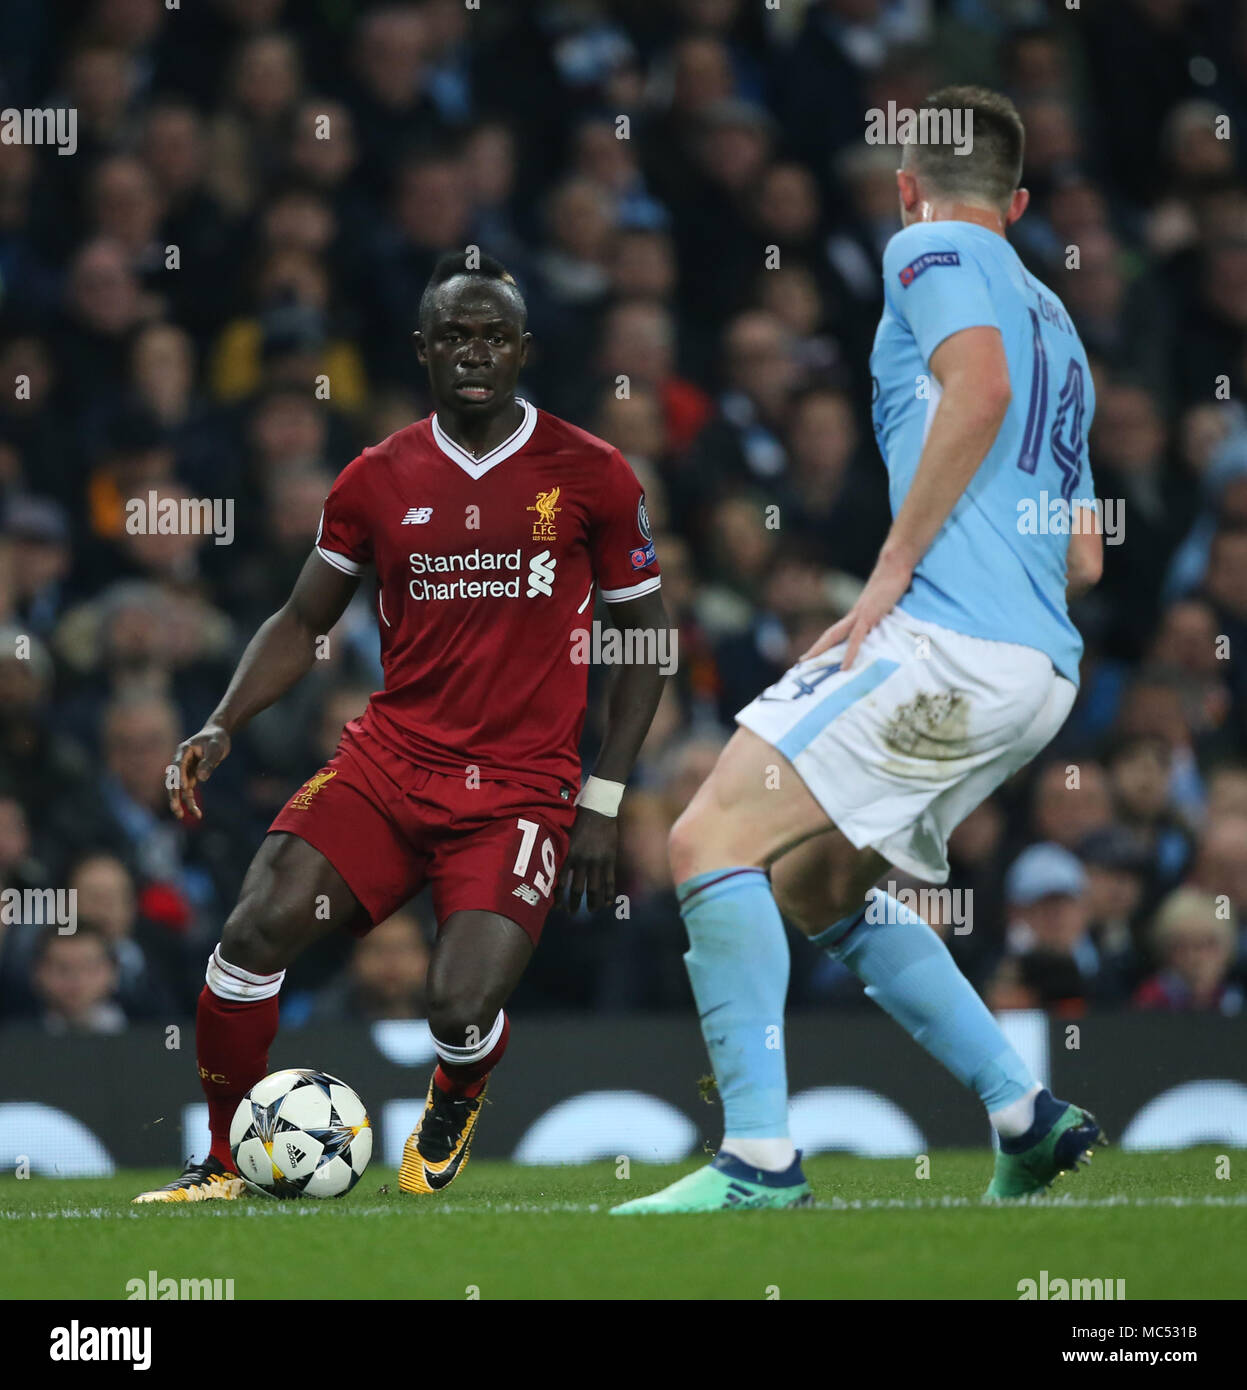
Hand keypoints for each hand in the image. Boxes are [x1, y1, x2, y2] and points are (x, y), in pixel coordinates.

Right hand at [168, 723, 230, 820]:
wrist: (217, 735)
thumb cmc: (216, 739)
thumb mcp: (216, 748)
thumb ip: (208, 762)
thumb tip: (201, 779)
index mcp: (184, 750)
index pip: (178, 765)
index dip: (180, 776)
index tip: (184, 787)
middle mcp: (180, 761)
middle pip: (173, 780)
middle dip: (174, 794)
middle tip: (175, 808)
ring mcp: (184, 770)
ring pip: (179, 788)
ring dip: (180, 802)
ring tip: (181, 816)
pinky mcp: (191, 776)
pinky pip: (188, 791)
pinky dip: (190, 801)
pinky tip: (196, 814)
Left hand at [559, 807, 616, 913]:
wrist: (599, 808)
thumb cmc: (579, 819)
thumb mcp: (566, 835)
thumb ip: (562, 852)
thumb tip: (551, 866)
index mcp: (569, 855)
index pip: (561, 882)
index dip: (559, 897)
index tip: (557, 908)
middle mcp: (582, 861)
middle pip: (577, 889)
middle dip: (574, 904)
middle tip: (572, 913)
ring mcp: (597, 861)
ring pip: (594, 888)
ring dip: (593, 902)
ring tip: (592, 910)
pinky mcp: (610, 859)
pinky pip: (609, 881)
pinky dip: (609, 893)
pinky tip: (608, 903)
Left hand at [801, 549, 913, 670]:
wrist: (894, 566)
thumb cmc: (893, 583)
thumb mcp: (887, 604)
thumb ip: (883, 614)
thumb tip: (886, 624)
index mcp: (857, 613)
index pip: (837, 630)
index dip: (826, 642)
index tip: (816, 653)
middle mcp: (853, 615)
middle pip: (829, 635)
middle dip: (816, 648)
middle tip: (801, 661)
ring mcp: (859, 615)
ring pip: (834, 636)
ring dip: (821, 650)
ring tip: (809, 663)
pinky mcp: (868, 616)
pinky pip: (856, 639)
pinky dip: (849, 654)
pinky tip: (844, 667)